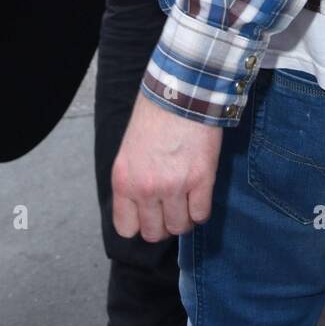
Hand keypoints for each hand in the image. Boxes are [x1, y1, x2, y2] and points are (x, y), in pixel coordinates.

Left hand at [112, 91, 223, 239]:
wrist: (180, 92)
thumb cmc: (153, 116)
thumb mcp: (129, 151)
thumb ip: (133, 181)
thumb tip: (144, 206)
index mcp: (123, 181)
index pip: (126, 228)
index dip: (139, 223)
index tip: (148, 214)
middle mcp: (146, 189)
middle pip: (154, 233)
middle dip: (163, 223)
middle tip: (170, 207)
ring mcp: (174, 186)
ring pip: (180, 227)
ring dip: (184, 217)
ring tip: (186, 200)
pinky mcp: (201, 180)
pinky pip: (201, 215)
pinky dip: (201, 210)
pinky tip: (199, 195)